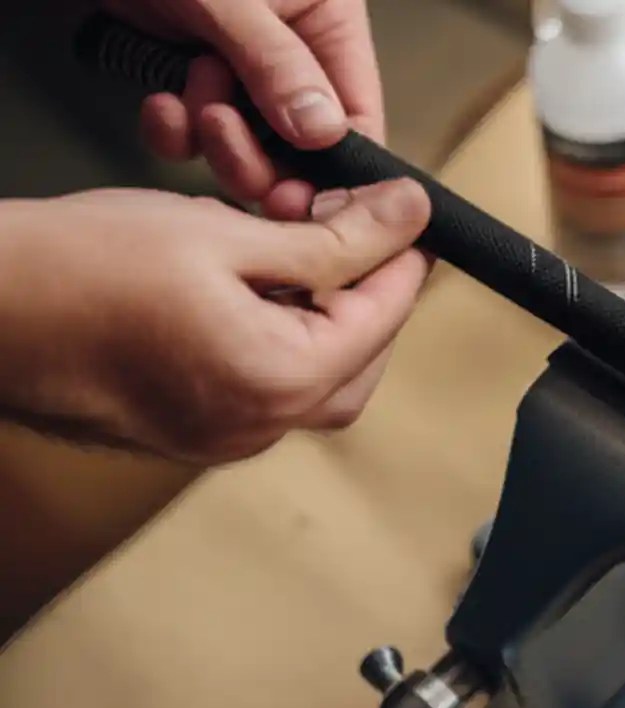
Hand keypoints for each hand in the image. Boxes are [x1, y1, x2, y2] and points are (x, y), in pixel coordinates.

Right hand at [0, 179, 429, 463]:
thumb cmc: (80, 267)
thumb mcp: (226, 235)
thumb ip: (332, 238)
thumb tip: (407, 217)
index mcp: (279, 381)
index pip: (384, 315)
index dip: (403, 256)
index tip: (404, 213)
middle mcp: (260, 427)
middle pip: (363, 360)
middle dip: (372, 293)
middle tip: (353, 230)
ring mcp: (225, 439)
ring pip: (322, 380)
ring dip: (331, 318)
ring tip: (302, 253)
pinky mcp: (196, 432)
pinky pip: (272, 391)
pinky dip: (287, 341)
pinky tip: (263, 291)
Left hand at [102, 0, 383, 219]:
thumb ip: (278, 65)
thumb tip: (323, 132)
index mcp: (329, 23)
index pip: (355, 116)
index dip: (333, 168)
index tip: (300, 198)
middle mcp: (294, 52)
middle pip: (300, 146)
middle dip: (258, 155)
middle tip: (224, 133)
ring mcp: (243, 71)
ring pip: (247, 148)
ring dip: (210, 138)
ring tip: (191, 90)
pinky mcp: (194, 81)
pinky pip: (196, 135)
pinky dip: (173, 131)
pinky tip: (160, 101)